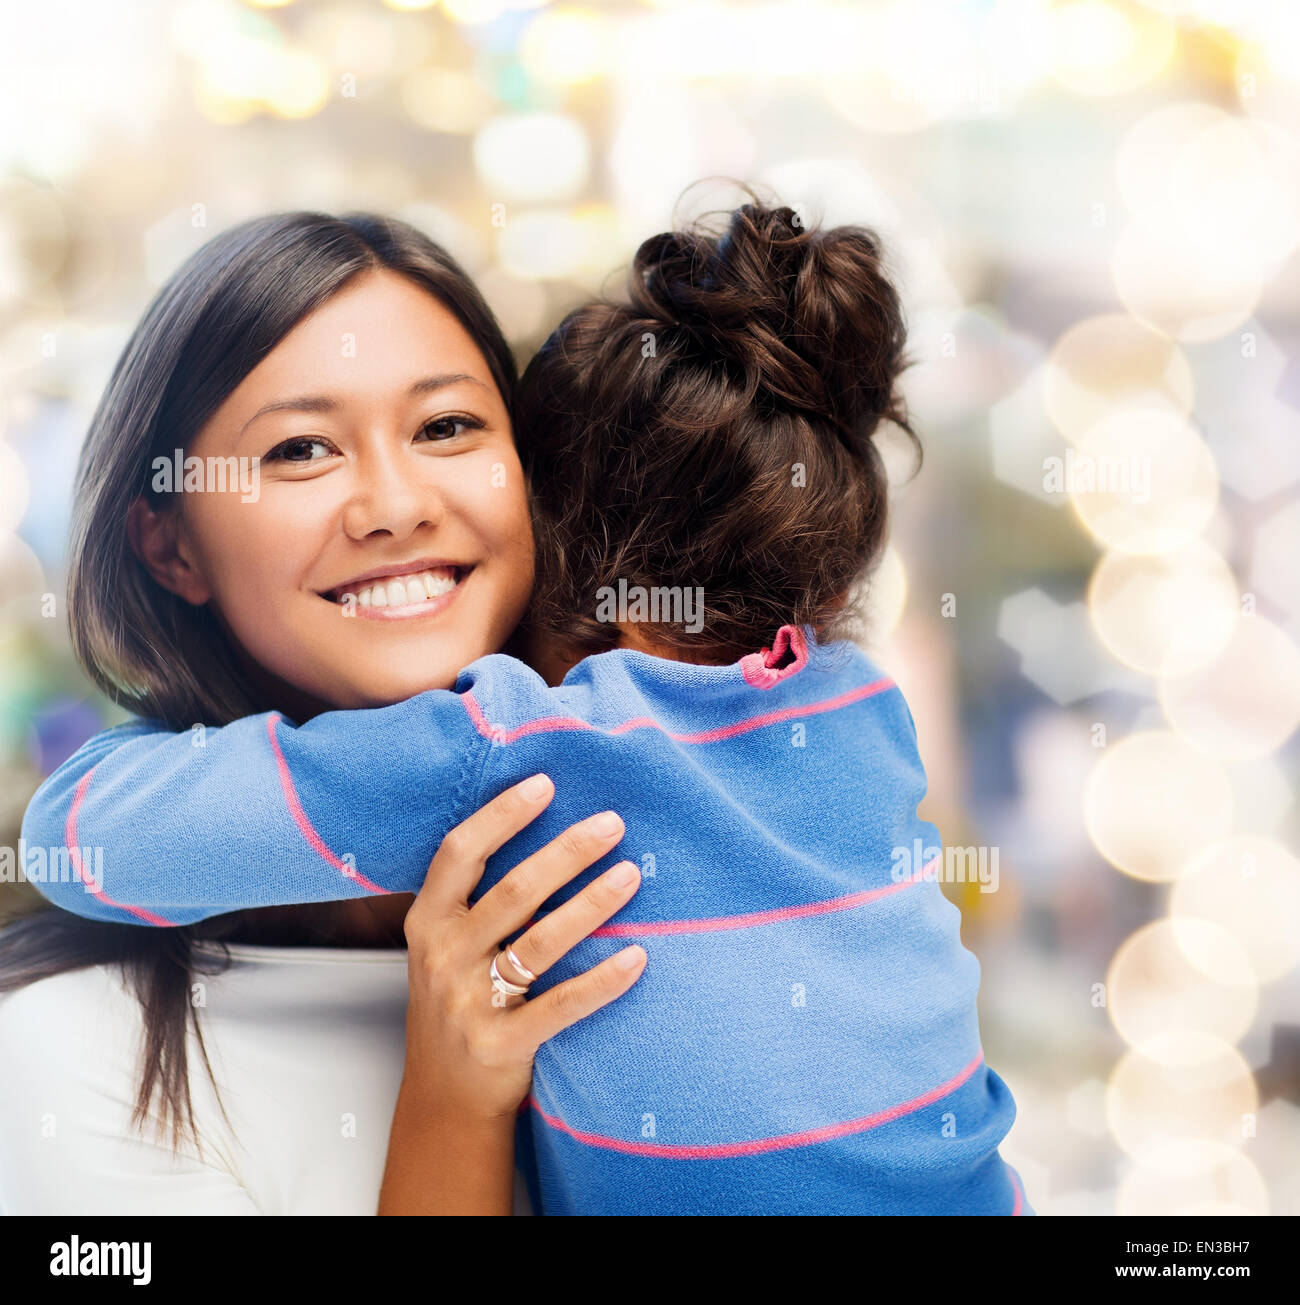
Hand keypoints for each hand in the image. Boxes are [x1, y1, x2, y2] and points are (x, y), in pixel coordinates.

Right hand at [399, 773, 646, 1121]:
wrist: (444, 1094)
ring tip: (631, 875)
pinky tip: (637, 957)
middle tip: (612, 824)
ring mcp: (468, 1002)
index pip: (459, 853)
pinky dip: (602, 980)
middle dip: (567, 852)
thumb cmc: (458, 999)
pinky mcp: (500, 1044)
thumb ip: (477, 897)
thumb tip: (548, 830)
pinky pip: (561, 1005)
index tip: (546, 784)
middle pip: (513, 891)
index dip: (502, 815)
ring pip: (540, 941)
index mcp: (427, 920)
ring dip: (592, 903)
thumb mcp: (446, 944)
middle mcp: (442, 956)